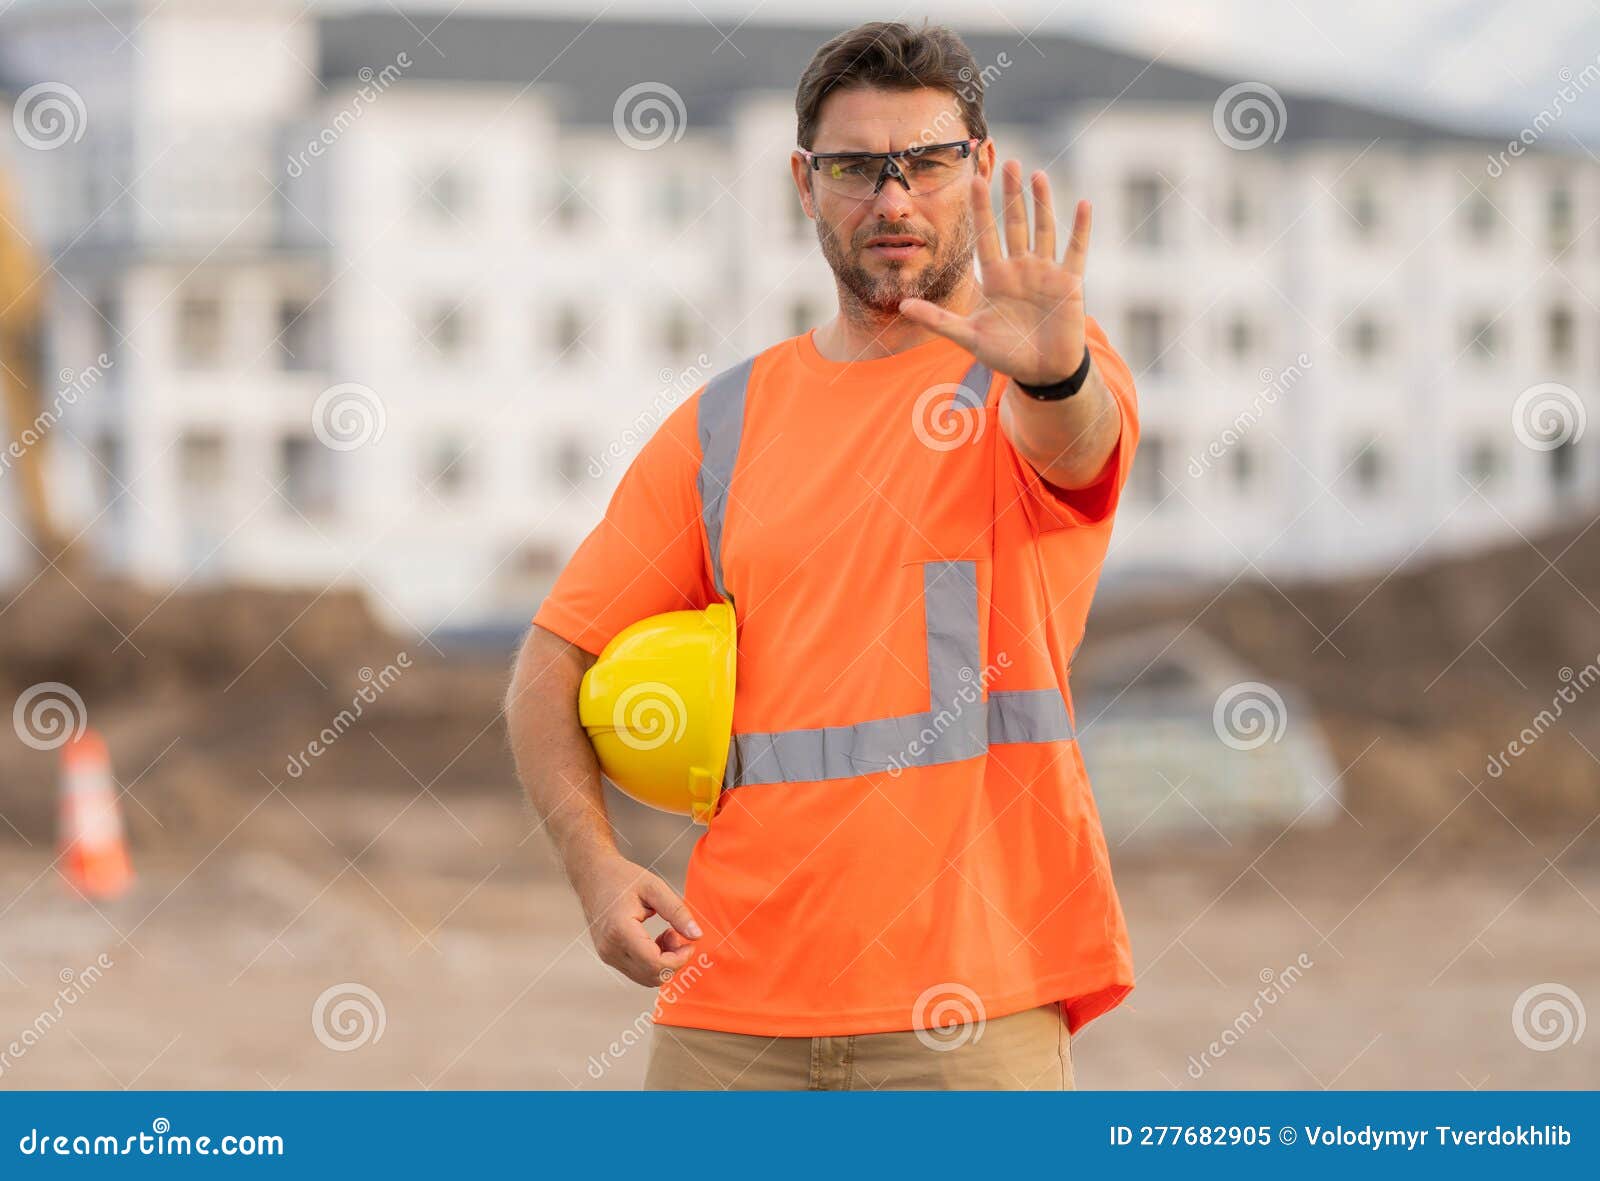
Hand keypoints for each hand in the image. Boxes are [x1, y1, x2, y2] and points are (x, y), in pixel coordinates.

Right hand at [574, 853, 702, 986]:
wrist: (593, 875)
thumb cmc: (622, 877)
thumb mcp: (655, 888)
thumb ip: (677, 912)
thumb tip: (697, 936)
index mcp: (620, 931)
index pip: (656, 964)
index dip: (679, 959)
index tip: (689, 942)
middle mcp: (610, 948)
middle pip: (652, 976)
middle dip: (674, 961)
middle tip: (677, 935)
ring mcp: (607, 955)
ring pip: (645, 978)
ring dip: (663, 962)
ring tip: (667, 934)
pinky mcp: (608, 956)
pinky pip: (637, 971)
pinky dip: (652, 962)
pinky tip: (655, 941)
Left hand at [899, 160, 1089, 385]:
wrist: (1040, 372)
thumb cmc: (1005, 354)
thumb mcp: (968, 336)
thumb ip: (937, 320)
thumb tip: (902, 306)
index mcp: (996, 277)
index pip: (986, 235)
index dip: (981, 210)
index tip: (975, 181)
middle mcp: (1020, 268)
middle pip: (1015, 224)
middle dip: (1012, 195)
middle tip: (1009, 162)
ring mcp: (1045, 273)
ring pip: (1043, 230)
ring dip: (1042, 203)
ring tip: (1037, 174)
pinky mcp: (1069, 283)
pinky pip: (1076, 251)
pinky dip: (1080, 229)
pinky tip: (1083, 204)